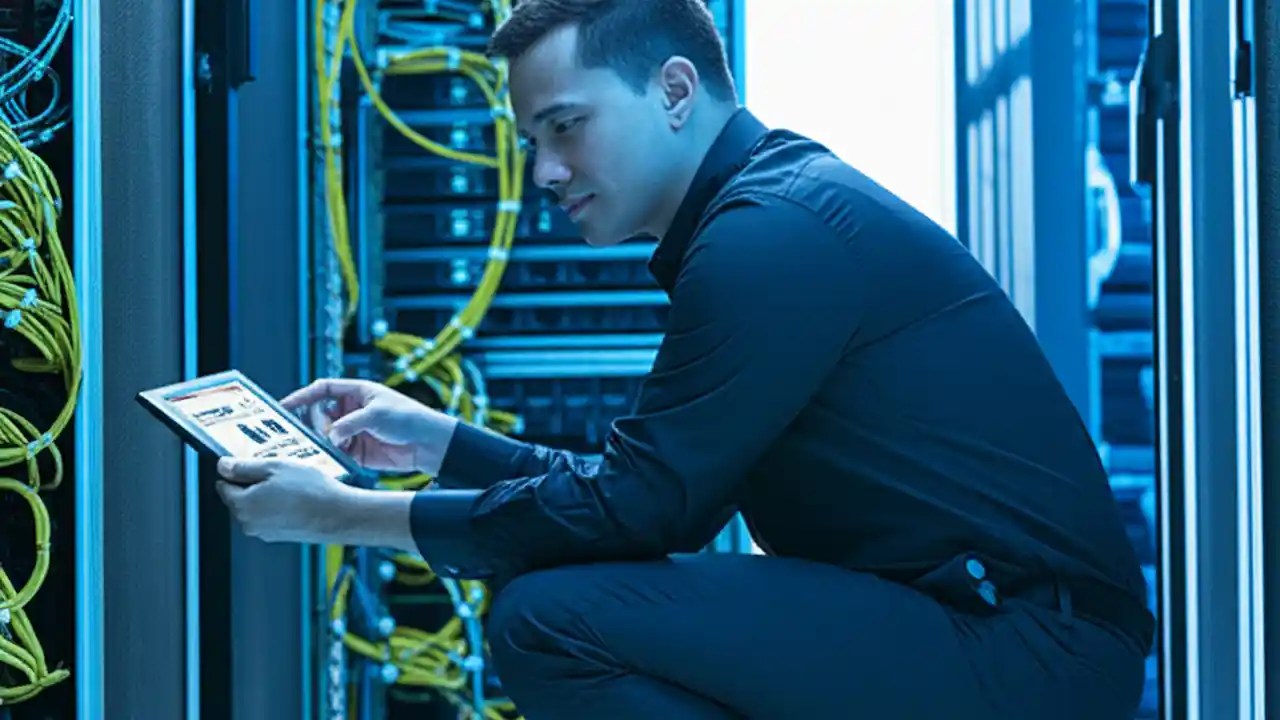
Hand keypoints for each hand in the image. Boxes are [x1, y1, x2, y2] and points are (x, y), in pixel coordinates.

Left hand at [215, 457, 356, 543]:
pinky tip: (297, 497)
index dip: (237, 471)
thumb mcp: (274, 468)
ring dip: (267, 495)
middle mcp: (247, 523)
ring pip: (255, 507)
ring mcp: (263, 532)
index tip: (255, 464)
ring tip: (292, 484)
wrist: (338, 515)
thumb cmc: (310, 490)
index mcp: (241, 504)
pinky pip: (269, 517)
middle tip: (278, 472)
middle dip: (253, 484)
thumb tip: (223, 466)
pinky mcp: (278, 537)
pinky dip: (278, 507)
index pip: (223, 484)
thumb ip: (244, 467)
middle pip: (238, 497)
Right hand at [280, 377, 458, 474]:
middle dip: (310, 425)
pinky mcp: (359, 451)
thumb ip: (349, 424)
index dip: (303, 396)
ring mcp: (355, 431)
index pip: (323, 389)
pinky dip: (331, 456)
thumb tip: (330, 436)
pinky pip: (338, 453)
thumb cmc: (410, 418)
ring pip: (327, 436)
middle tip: (297, 435)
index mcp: (357, 393)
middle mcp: (353, 411)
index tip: (284, 406)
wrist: (430, 444)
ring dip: (320, 443)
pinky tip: (326, 461)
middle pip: (321, 415)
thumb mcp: (376, 414)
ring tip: (310, 450)